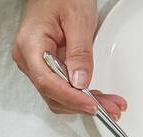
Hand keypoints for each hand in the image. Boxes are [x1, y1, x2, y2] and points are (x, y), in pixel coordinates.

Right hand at [13, 0, 125, 118]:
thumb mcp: (77, 21)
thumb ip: (79, 52)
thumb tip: (80, 81)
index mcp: (30, 46)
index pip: (47, 82)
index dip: (72, 98)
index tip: (93, 106)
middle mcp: (30, 58)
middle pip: (54, 94)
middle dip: (83, 105)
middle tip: (111, 109)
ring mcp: (38, 65)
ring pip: (60, 96)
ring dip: (86, 104)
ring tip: (112, 105)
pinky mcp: (49, 68)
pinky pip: (65, 89)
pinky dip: (83, 96)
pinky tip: (101, 99)